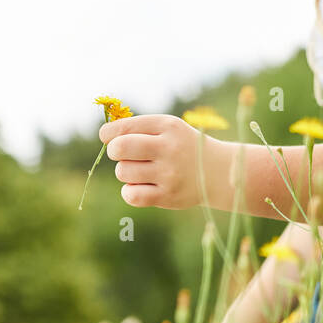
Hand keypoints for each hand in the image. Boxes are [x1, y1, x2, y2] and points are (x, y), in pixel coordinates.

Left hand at [98, 114, 231, 208]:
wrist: (218, 172)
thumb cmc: (184, 147)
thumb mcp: (169, 129)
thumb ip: (139, 128)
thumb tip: (105, 135)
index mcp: (168, 126)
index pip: (124, 127)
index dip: (108, 133)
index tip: (108, 136)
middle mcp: (169, 148)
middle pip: (120, 148)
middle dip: (114, 151)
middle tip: (122, 153)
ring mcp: (169, 173)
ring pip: (123, 172)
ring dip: (126, 171)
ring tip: (141, 170)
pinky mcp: (168, 196)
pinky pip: (131, 195)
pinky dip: (130, 191)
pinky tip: (141, 186)